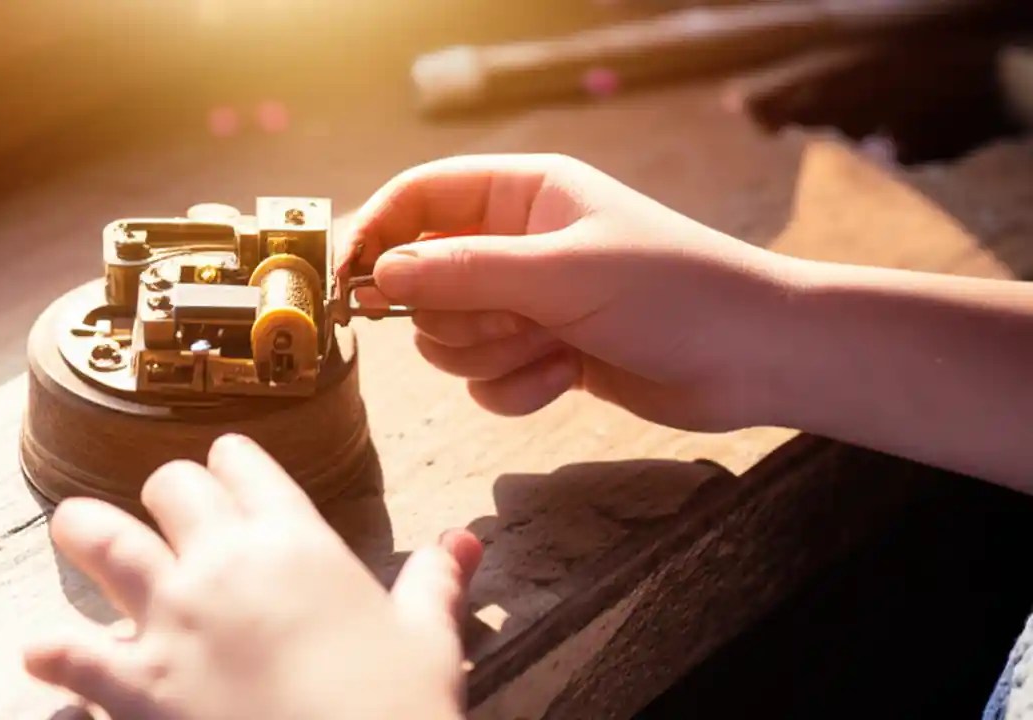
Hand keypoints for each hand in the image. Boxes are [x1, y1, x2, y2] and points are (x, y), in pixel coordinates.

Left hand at [25, 434, 483, 719]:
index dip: (231, 464)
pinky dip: (50, 656)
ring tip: (74, 530)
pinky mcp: (134, 687)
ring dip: (85, 531)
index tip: (228, 476)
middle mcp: (224, 562)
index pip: (242, 462)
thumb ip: (436, 581)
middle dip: (168, 494)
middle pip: (171, 486)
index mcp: (294, 540)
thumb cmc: (398, 709)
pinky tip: (39, 656)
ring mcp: (171, 620)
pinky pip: (66, 655)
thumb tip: (465, 538)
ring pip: (102, 539)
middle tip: (168, 513)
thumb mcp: (428, 640)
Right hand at [344, 153, 794, 430]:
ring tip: (547, 347)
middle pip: (425, 280)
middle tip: (509, 321)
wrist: (754, 357)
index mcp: (523, 193)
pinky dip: (515, 387)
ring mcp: (530, 301)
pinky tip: (563, 376)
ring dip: (488, 355)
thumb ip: (463, 270)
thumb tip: (381, 274)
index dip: (378, 233)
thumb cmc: (673, 290)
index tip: (352, 282)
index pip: (420, 196)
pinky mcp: (543, 353)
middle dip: (457, 315)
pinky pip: (485, 379)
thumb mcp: (561, 272)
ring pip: (450, 337)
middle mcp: (518, 243)